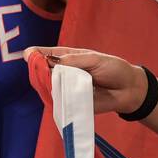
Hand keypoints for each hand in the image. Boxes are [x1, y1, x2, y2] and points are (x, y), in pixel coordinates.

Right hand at [24, 45, 148, 114]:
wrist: (130, 90)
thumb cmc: (114, 70)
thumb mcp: (95, 59)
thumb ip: (74, 60)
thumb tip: (51, 61)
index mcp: (69, 58)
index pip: (48, 54)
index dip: (36, 54)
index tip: (28, 54)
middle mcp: (65, 73)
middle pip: (44, 71)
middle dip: (40, 70)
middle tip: (42, 69)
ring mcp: (67, 89)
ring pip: (49, 87)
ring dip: (48, 84)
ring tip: (54, 81)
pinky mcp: (72, 103)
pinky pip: (59, 102)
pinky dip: (57, 98)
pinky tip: (58, 94)